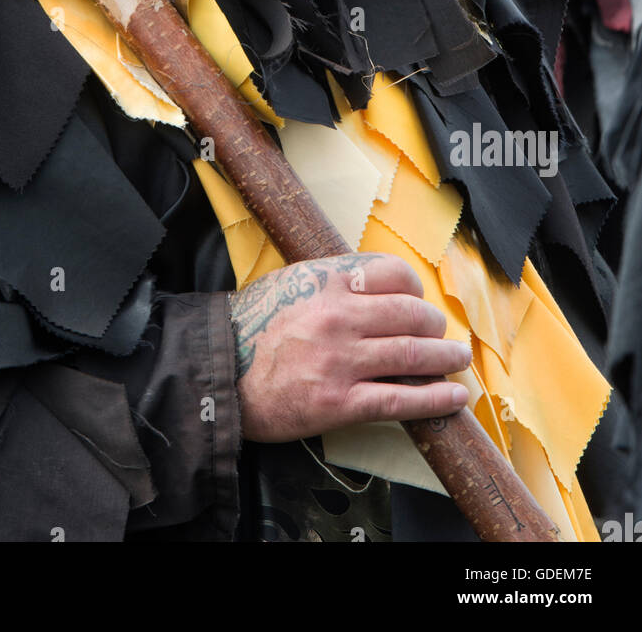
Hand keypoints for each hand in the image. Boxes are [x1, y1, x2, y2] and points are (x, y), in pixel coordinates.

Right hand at [228, 252, 470, 442]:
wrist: (217, 371)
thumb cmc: (252, 325)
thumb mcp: (291, 282)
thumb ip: (334, 280)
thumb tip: (376, 284)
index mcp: (327, 281)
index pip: (394, 274)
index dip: (416, 288)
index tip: (419, 300)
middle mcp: (339, 316)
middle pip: (412, 315)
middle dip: (435, 326)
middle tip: (441, 334)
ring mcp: (341, 361)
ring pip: (413, 355)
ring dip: (446, 359)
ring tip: (458, 361)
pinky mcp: (339, 402)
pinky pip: (400, 398)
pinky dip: (435, 399)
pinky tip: (453, 397)